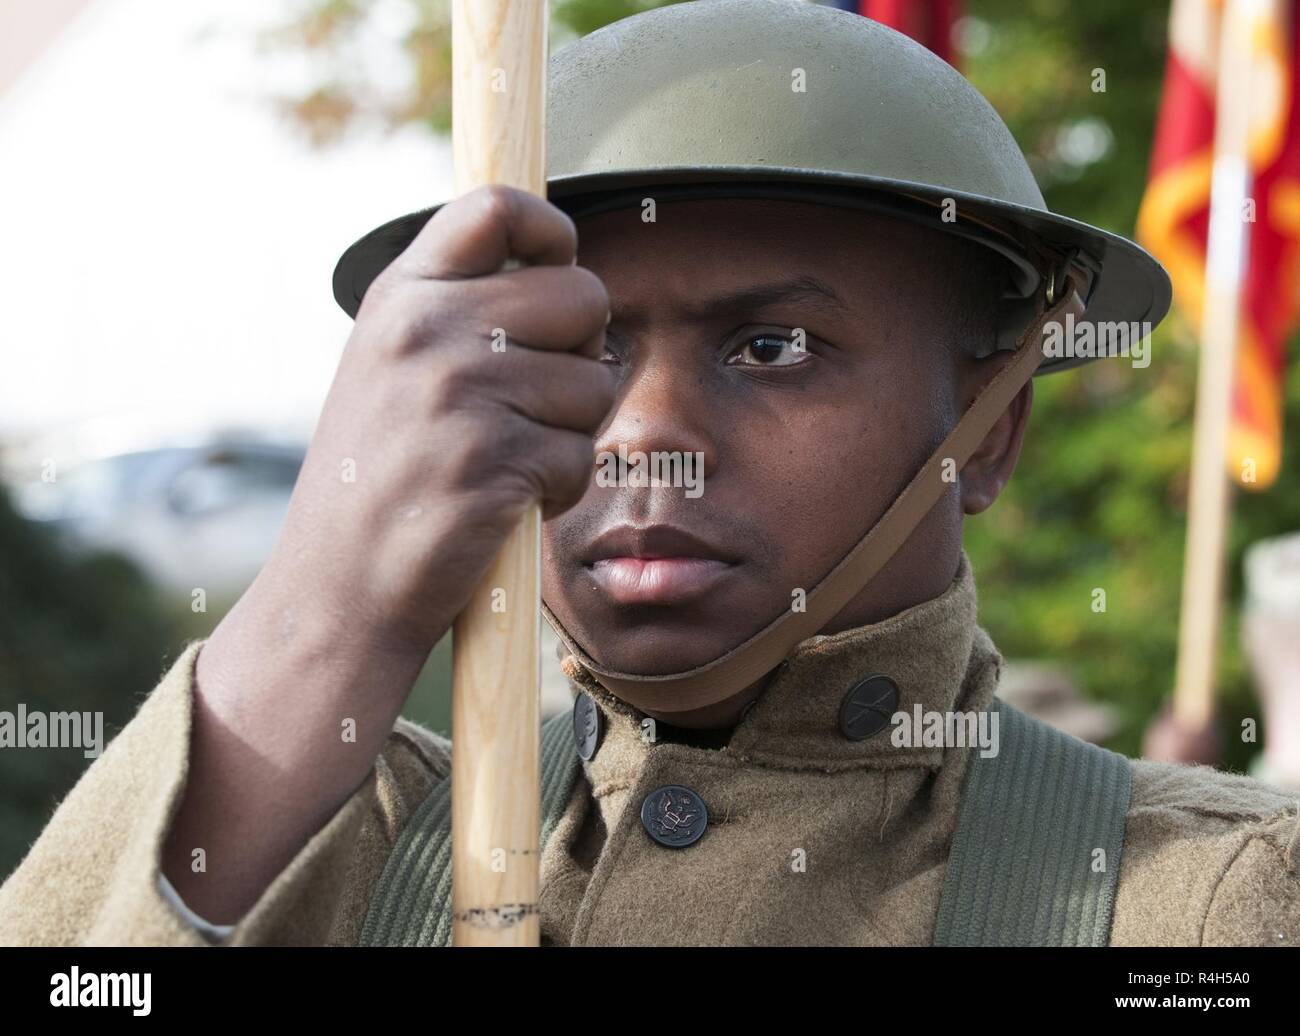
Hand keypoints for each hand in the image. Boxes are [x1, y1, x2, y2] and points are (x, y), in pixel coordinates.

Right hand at [271, 184, 615, 659]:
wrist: (338, 587)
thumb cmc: (380, 477)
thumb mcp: (390, 366)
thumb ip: (457, 308)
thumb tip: (560, 265)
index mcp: (402, 297)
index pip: (497, 208)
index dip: (552, 231)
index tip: (557, 269)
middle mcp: (427, 331)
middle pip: (583, 294)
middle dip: (582, 353)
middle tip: (536, 400)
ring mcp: (459, 395)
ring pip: (595, 383)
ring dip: (569, 432)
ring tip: (506, 461)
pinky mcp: (492, 462)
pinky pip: (580, 456)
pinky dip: (559, 489)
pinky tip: (505, 502)